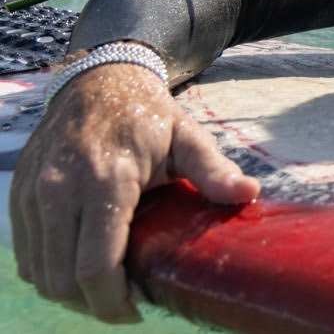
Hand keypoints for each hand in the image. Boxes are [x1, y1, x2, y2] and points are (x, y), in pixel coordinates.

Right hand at [10, 64, 259, 320]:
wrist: (99, 83)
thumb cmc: (148, 116)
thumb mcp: (188, 137)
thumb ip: (215, 169)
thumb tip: (249, 194)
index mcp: (106, 180)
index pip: (95, 267)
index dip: (113, 303)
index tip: (138, 311)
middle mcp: (60, 191)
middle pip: (62, 280)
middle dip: (94, 303)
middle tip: (125, 301)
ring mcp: (33, 195)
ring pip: (38, 273)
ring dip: (69, 291)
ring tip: (106, 286)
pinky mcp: (19, 197)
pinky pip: (25, 255)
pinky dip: (48, 271)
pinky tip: (79, 266)